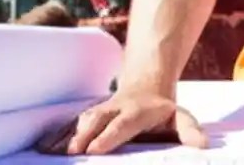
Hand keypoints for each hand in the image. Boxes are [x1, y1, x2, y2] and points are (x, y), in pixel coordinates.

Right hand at [34, 88, 208, 155]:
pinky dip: (55, 136)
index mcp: (138, 112)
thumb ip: (190, 131)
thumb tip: (202, 147)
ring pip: (80, 121)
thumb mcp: (181, 118)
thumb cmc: (163, 113)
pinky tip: (41, 148)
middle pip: (96, 120)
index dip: (109, 136)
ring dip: (64, 136)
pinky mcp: (88, 117)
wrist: (145, 88)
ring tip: (48, 152)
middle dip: (82, 136)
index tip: (96, 150)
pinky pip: (70, 125)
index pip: (123, 124)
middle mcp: (115, 109)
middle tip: (70, 154)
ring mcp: (100, 112)